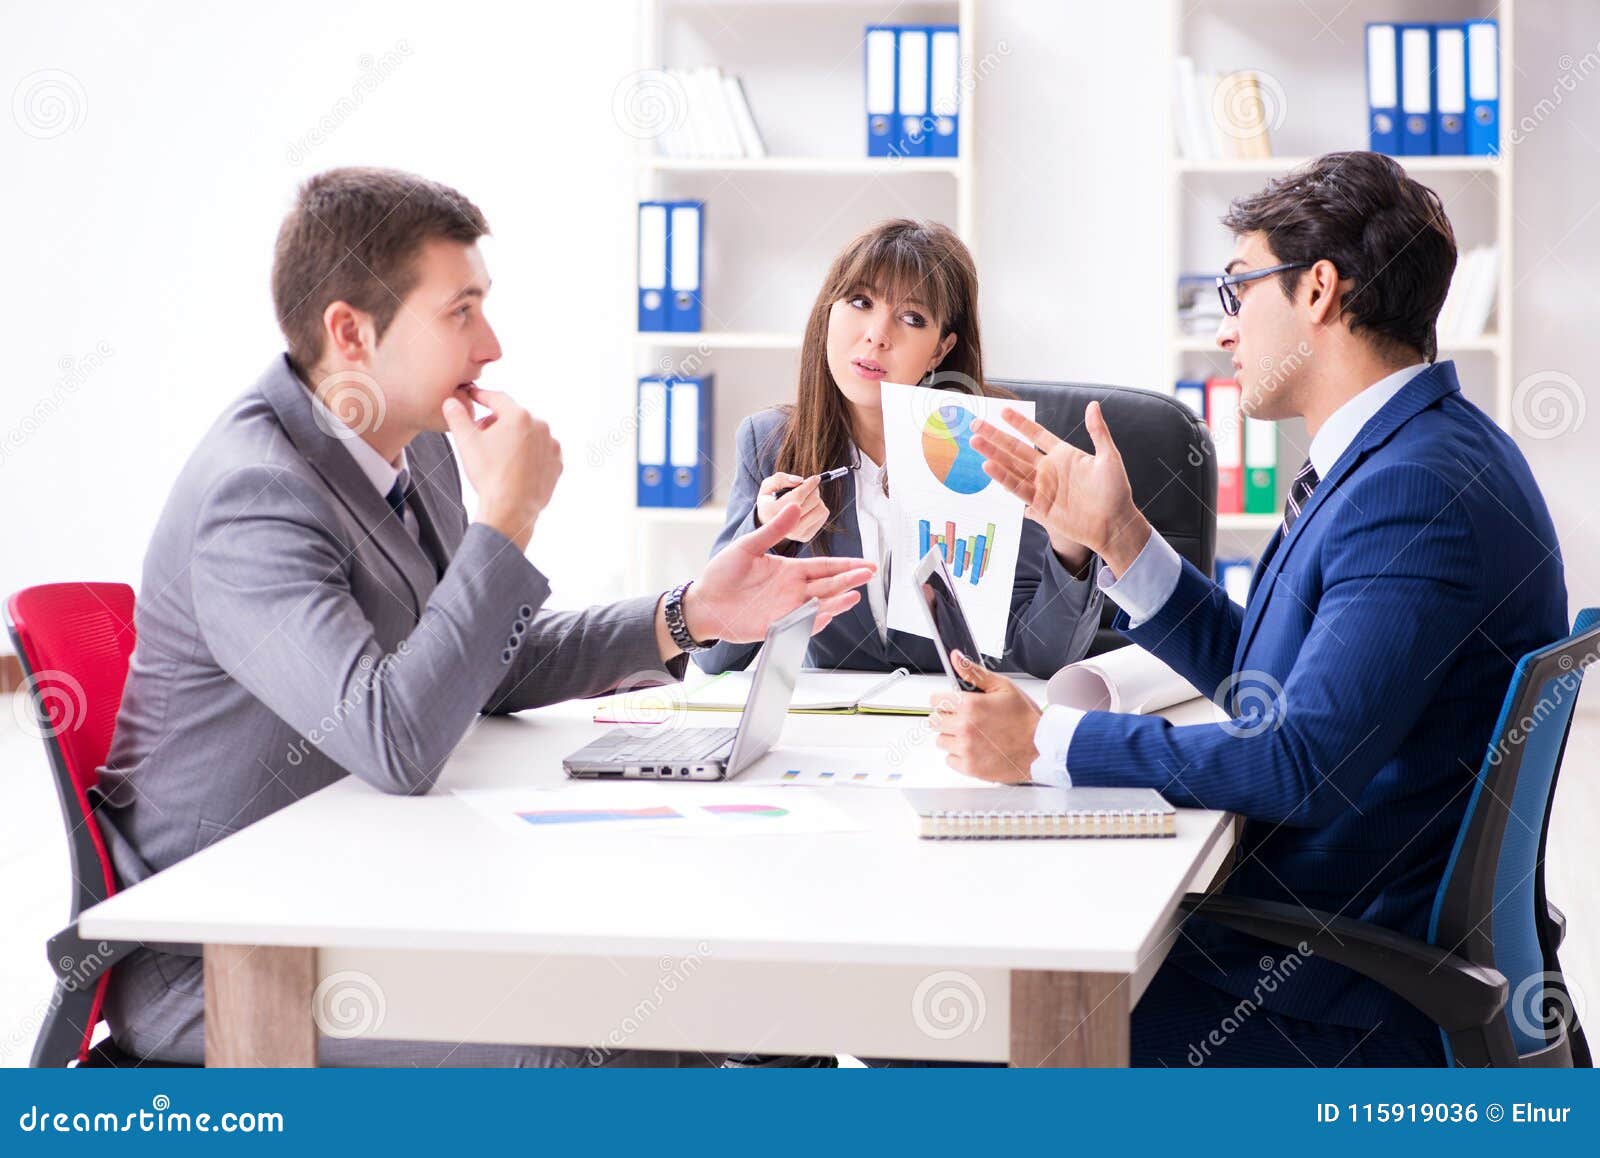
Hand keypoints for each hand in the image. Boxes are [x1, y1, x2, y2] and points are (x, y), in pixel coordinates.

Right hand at [443, 386, 560, 551]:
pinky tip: (514, 465)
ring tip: (497, 455)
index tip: (472, 396)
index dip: (481, 396)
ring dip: (513, 438)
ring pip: (528, 433)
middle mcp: (541, 426)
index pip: (497, 398)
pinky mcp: (556, 463)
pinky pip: (539, 451)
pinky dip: (528, 454)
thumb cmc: (488, 475)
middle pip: (513, 416)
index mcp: (519, 416)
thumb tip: (450, 402)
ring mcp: (551, 445)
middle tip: (480, 435)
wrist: (510, 509)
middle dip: (495, 422)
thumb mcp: (465, 442)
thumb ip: (456, 416)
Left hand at [683, 503, 874, 643]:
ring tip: (853, 595)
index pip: (824, 567)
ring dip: (837, 602)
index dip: (845, 565)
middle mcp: (792, 591)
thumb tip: (793, 507)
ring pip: (819, 606)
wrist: (702, 602)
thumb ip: (773, 530)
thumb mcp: (748, 546)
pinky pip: (800, 626)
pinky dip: (814, 622)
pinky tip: (826, 614)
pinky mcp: (776, 626)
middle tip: (867, 575)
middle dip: (849, 580)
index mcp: (789, 570)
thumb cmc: (722, 574)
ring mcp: (786, 609)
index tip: (865, 564)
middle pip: (827, 586)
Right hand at [754, 473, 828, 542]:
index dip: (809, 485)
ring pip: (820, 509)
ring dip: (817, 499)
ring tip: (807, 498)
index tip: (816, 478)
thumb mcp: (768, 486)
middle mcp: (783, 526)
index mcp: (770, 511)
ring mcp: (796, 534)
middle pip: (812, 501)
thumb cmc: (770, 500)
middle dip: (813, 490)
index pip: (797, 497)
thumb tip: (800, 480)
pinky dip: (818, 507)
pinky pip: (823, 515)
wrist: (771, 522)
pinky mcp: (806, 536)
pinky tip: (809, 508)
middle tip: (810, 486)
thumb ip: (781, 479)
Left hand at [929, 651, 1041, 783]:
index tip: (954, 703)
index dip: (945, 699)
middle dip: (947, 718)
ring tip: (973, 735)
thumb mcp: (1003, 687)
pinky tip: (975, 749)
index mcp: (970, 705)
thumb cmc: (1025, 718)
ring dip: (952, 737)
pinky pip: (950, 760)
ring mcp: (966, 749)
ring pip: (941, 741)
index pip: (936, 700)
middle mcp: (964, 727)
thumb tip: (956, 658)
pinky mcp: (970, 768)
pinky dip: (960, 756)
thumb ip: (974, 673)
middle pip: (935, 721)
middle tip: (965, 719)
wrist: (1042, 748)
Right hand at [970, 401, 1150, 577]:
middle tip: (976, 423)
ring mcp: (1042, 486)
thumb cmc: (1116, 491)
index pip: (1036, 434)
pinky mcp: (1039, 505)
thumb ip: (1098, 432)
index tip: (1004, 411)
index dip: (1020, 423)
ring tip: (974, 440)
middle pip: (1016, 449)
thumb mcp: (1109, 457)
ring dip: (993, 454)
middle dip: (996, 436)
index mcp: (1064, 454)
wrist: (1114, 524)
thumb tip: (1093, 405)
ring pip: (1011, 467)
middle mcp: (1049, 469)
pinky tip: (988, 466)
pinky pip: (1017, 488)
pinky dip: (1002, 477)